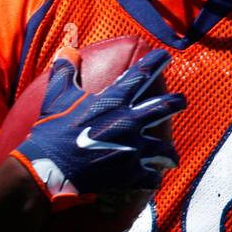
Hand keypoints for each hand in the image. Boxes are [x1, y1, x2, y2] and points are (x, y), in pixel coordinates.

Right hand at [10, 46, 185, 209]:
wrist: (49, 167)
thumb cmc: (52, 130)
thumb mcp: (57, 97)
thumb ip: (65, 72)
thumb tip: (67, 51)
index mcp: (114, 101)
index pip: (141, 75)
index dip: (156, 63)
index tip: (166, 56)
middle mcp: (129, 121)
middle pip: (165, 107)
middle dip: (177, 102)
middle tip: (182, 101)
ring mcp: (133, 148)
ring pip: (164, 149)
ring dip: (169, 153)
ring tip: (172, 157)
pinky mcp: (131, 172)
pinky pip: (152, 177)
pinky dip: (153, 179)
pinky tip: (154, 180)